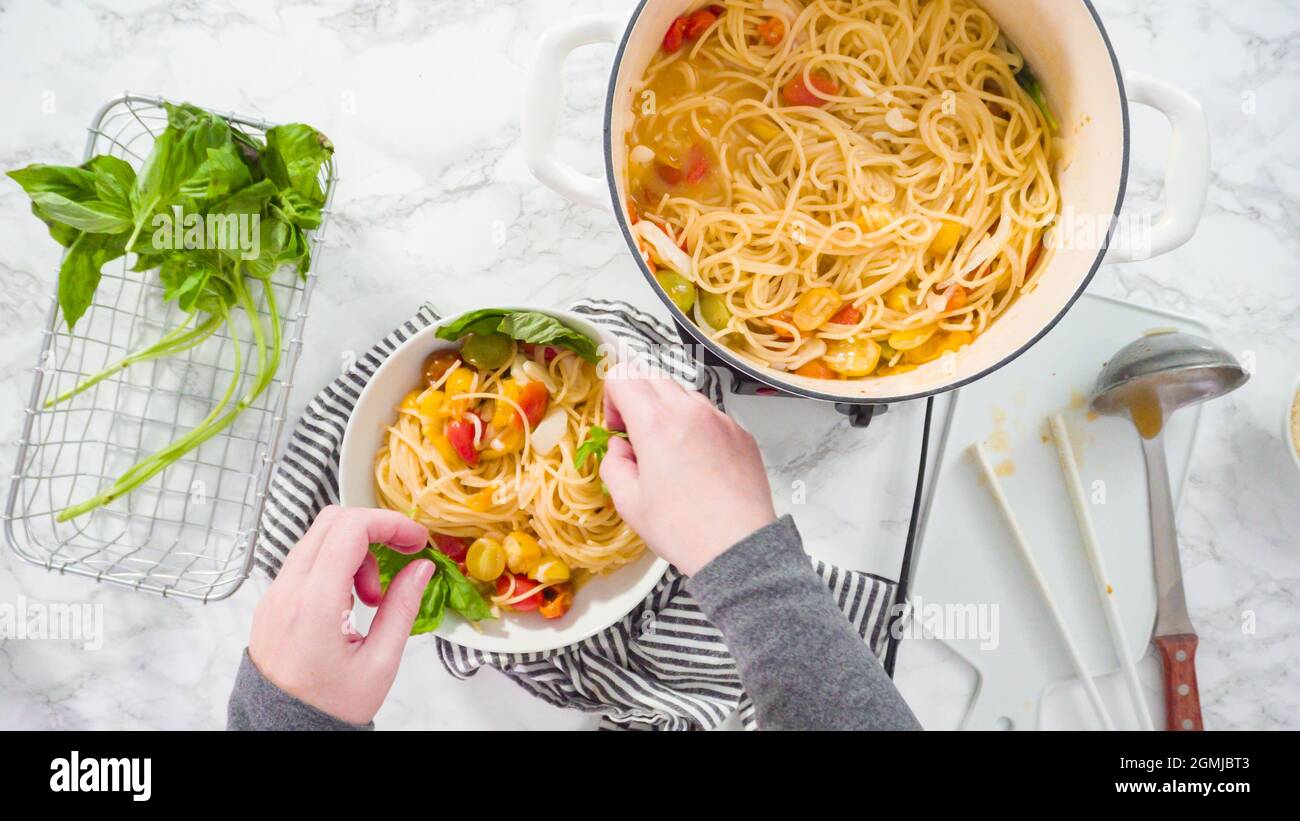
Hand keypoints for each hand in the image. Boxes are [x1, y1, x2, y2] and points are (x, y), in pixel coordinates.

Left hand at [248, 505, 431, 724]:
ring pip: (318, 538)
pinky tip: (351, 600)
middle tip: (402, 553)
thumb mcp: (379, 663)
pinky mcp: (273, 600)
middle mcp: (287, 590)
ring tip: (373, 596)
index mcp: (314, 604)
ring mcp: (275, 593)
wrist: (281, 732)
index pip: (350, 528)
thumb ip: (403, 608)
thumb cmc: (328, 707)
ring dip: (355, 551)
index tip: (416, 539)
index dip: (390, 523)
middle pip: (332, 521)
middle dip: (375, 529)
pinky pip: (307, 561)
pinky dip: (336, 565)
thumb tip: (420, 569)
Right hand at [600, 362, 775, 575]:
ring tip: (670, 454)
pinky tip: (698, 465)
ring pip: (684, 395)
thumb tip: (619, 448)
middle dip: (638, 400)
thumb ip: (614, 463)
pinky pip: (711, 416)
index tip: (617, 427)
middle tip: (638, 438)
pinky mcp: (741, 434)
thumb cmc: (683, 529)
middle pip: (653, 376)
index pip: (623, 375)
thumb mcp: (628, 502)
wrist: (737, 547)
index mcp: (655, 423)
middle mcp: (690, 411)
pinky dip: (697, 428)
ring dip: (668, 412)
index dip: (611, 398)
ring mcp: (720, 420)